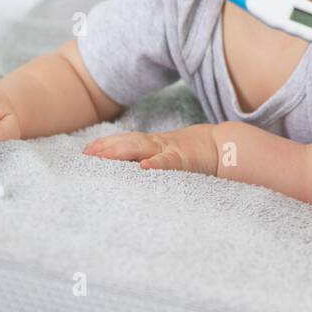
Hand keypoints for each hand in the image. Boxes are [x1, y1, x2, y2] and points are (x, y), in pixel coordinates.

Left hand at [83, 124, 218, 174]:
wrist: (226, 146)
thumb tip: (135, 171)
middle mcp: (160, 145)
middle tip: (86, 155)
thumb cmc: (198, 155)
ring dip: (121, 151)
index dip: (107, 144)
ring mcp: (171, 151)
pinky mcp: (185, 160)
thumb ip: (156, 159)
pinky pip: (169, 162)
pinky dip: (157, 164)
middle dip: (107, 148)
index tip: (87, 151)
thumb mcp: (173, 154)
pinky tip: (145, 167)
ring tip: (102, 157)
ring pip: (142, 148)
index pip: (127, 141)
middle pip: (129, 143)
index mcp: (156, 144)